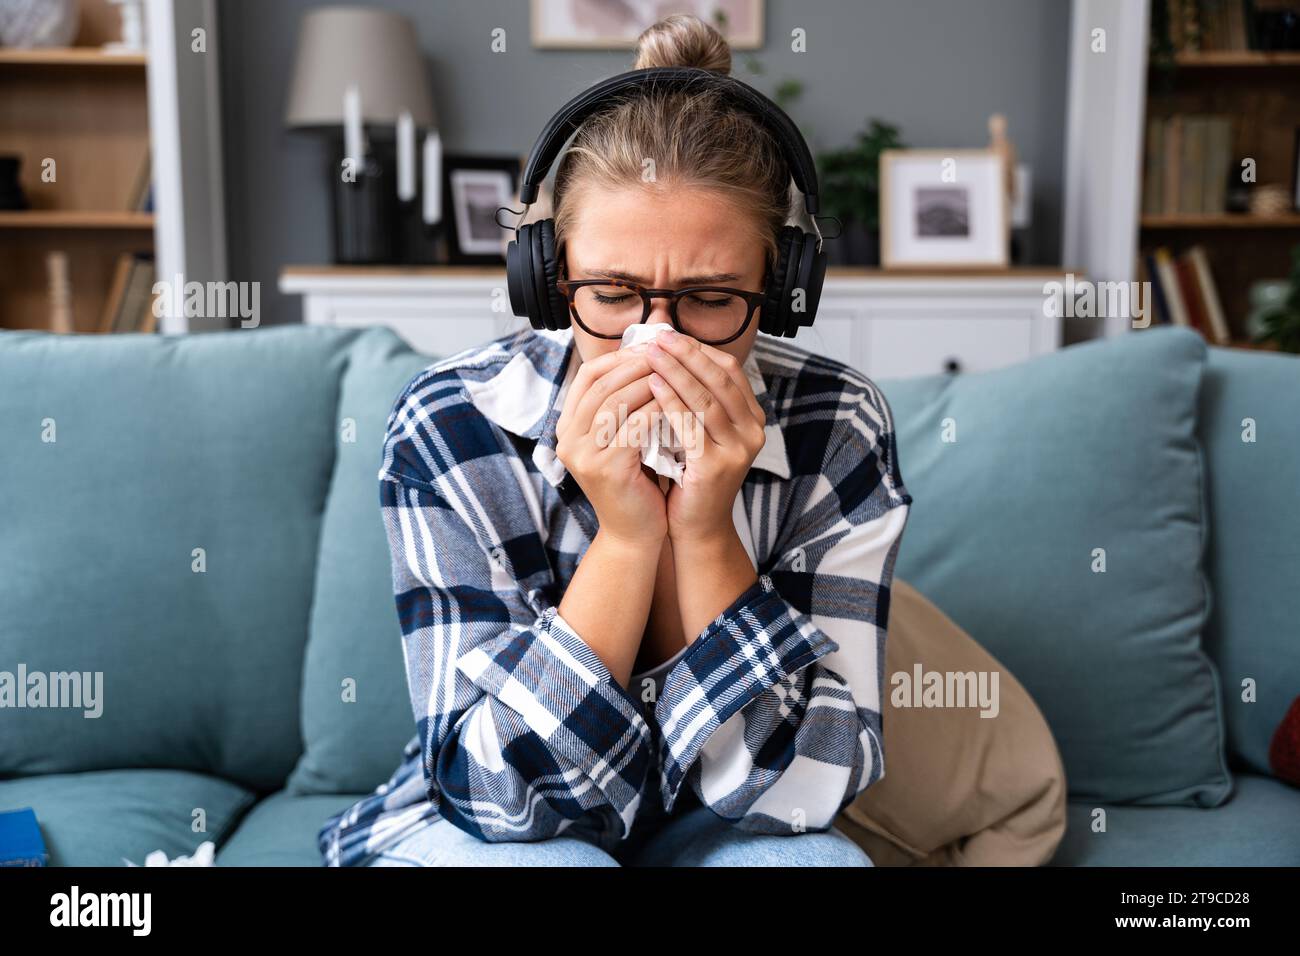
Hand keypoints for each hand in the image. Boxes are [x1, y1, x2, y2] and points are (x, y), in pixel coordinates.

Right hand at [555, 346, 667, 545]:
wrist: (635, 535)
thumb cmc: (636, 481)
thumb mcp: (623, 437)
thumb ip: (625, 403)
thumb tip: (649, 353)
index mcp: (568, 426)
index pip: (589, 374)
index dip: (621, 356)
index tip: (653, 346)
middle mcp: (568, 438)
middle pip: (603, 383)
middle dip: (639, 364)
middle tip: (670, 353)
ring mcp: (583, 454)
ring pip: (617, 401)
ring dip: (650, 382)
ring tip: (677, 373)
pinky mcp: (606, 468)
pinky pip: (635, 426)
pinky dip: (658, 409)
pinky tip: (679, 404)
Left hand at [644, 329, 766, 543]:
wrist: (697, 526)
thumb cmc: (691, 474)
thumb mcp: (700, 431)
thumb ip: (695, 398)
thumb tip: (669, 351)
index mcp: (752, 417)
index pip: (729, 369)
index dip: (699, 350)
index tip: (668, 335)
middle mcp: (753, 431)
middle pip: (719, 379)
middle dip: (686, 354)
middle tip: (657, 337)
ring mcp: (739, 449)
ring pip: (706, 399)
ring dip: (675, 372)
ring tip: (650, 354)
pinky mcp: (717, 466)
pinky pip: (691, 426)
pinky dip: (670, 402)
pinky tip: (652, 386)